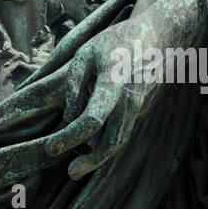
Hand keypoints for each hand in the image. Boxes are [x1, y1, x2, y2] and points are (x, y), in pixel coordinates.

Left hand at [42, 0, 203, 178]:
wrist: (156, 37)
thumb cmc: (115, 41)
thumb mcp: (85, 53)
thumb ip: (74, 85)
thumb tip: (69, 118)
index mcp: (113, 82)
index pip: (92, 119)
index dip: (70, 137)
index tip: (51, 146)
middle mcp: (129, 100)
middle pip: (113, 140)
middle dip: (91, 161)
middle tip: (70, 172)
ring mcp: (138, 106)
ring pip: (120, 140)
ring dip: (99, 157)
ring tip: (76, 167)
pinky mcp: (140, 109)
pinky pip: (123, 132)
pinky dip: (108, 144)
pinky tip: (90, 148)